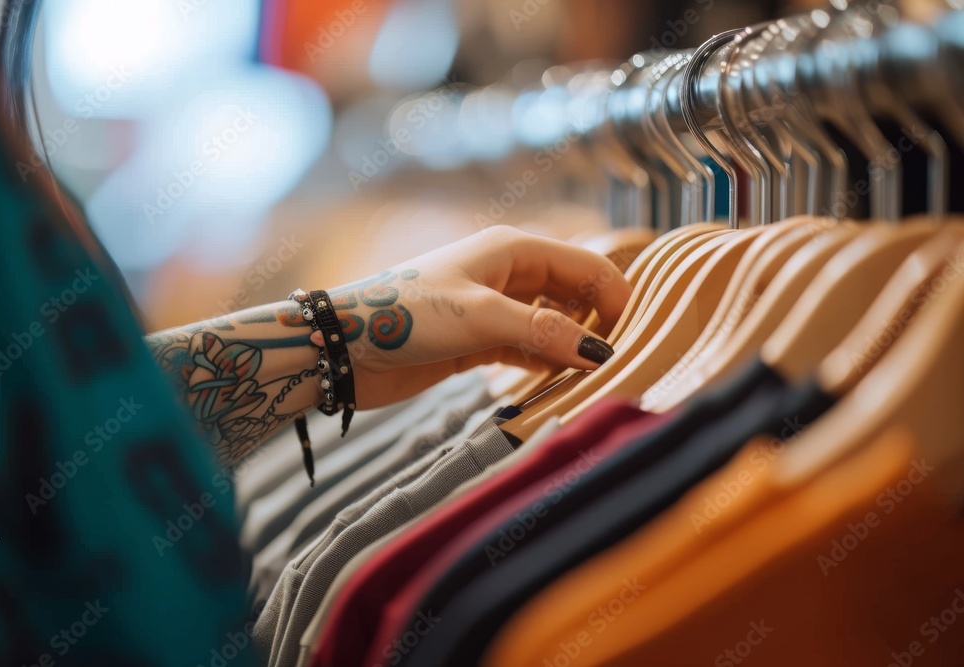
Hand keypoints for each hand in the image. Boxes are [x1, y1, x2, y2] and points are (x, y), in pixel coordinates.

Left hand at [322, 226, 630, 408]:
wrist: (346, 347)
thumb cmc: (405, 315)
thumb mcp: (480, 317)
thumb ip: (543, 332)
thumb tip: (599, 351)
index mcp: (514, 250)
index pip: (587, 267)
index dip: (614, 300)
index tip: (627, 342)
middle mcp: (510, 274)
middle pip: (576, 295)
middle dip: (598, 325)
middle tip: (616, 366)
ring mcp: (497, 308)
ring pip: (555, 325)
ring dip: (572, 348)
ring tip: (591, 380)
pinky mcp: (482, 341)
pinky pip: (530, 349)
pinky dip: (546, 364)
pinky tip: (559, 384)